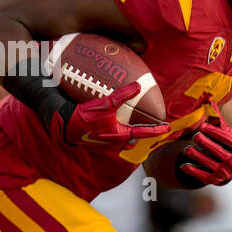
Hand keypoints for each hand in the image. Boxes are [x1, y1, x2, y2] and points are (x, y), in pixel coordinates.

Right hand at [51, 82, 170, 145]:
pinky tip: (112, 127)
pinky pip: (113, 142)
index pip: (145, 132)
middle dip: (142, 133)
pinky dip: (117, 135)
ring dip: (130, 135)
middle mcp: (117, 143)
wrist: (65, 126)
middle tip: (150, 127)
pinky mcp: (98, 145)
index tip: (167, 128)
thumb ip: (123, 94)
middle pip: (135, 139)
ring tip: (132, 126)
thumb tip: (137, 85)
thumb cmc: (85, 116)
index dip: (157, 130)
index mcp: (122, 134)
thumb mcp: (105, 103)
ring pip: (124, 142)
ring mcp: (107, 146)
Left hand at [177, 115, 231, 186]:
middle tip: (195, 136)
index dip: (215, 133)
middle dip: (207, 144)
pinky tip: (183, 166)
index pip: (228, 140)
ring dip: (199, 157)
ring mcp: (223, 172)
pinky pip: (204, 176)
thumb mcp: (221, 132)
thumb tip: (209, 100)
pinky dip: (193, 172)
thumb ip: (216, 118)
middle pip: (220, 153)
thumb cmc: (221, 144)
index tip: (203, 126)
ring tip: (187, 150)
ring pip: (211, 165)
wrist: (224, 168)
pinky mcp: (214, 180)